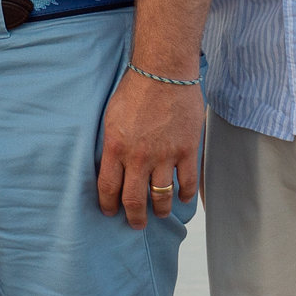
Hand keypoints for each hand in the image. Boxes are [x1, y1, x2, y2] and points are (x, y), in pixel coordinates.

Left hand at [97, 65, 203, 229]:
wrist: (163, 71)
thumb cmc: (135, 88)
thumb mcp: (111, 116)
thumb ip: (112, 143)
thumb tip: (110, 164)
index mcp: (115, 147)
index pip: (108, 187)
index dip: (108, 205)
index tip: (110, 212)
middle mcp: (138, 156)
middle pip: (134, 199)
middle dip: (134, 217)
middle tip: (136, 224)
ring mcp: (164, 155)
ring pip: (162, 196)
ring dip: (161, 210)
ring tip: (161, 214)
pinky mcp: (186, 150)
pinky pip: (187, 182)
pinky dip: (185, 195)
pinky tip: (183, 198)